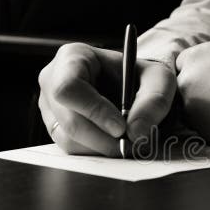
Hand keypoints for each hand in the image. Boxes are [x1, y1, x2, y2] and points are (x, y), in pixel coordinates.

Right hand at [38, 42, 175, 155]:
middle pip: (69, 120)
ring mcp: (50, 107)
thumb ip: (154, 101)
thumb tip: (136, 132)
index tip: (121, 128)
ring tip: (128, 143)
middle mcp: (53, 80)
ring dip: (102, 148)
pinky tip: (114, 143)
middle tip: (132, 145)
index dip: (94, 111)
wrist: (132, 87)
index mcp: (73, 57)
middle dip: (104, 139)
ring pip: (69, 139)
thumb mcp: (159, 79)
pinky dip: (96, 152)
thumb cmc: (141, 77)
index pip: (69, 88)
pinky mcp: (56, 128)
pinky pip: (71, 149)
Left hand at [175, 36, 209, 142]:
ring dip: (208, 111)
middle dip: (199, 91)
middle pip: (185, 88)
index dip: (199, 69)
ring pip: (194, 112)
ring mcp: (196, 114)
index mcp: (196, 57)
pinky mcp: (209, 136)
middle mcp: (188, 85)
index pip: (183, 64)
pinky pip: (208, 130)